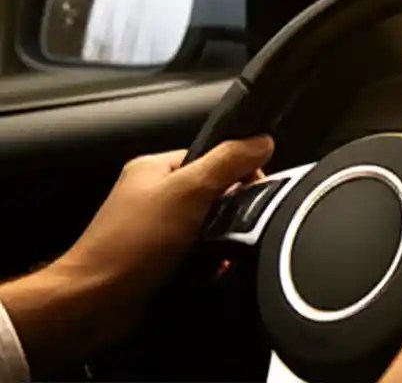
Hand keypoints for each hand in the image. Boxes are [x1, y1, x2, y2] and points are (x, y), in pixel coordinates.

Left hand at [0, 136, 272, 374]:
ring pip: (209, 226)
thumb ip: (228, 162)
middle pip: (213, 192)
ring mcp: (155, 229)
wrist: (97, 301)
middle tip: (236, 225)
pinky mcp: (160, 260)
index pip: (212, 156)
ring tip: (224, 253)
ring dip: (223, 241)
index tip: (255, 191)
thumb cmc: (133, 242)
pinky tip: (214, 270)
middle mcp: (154, 195)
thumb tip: (263, 141)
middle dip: (231, 212)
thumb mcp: (188, 190)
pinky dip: (212, 262)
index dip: (239, 170)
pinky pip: (200, 254)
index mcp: (155, 168)